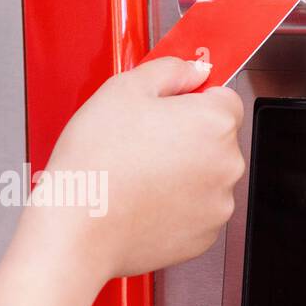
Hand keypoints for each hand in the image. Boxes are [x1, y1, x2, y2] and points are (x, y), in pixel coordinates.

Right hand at [17, 56, 245, 283]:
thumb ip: (170, 70)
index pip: (224, 97)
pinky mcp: (204, 236)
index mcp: (215, 122)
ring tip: (138, 174)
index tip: (168, 108)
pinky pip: (195, 210)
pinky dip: (175, 205)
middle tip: (141, 142)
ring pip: (206, 176)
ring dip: (182, 172)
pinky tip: (143, 200)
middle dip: (185, 136)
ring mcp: (218, 205)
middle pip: (216, 138)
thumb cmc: (96, 163)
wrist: (78, 229)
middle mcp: (227, 165)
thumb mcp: (124, 89)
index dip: (191, 99)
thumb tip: (192, 70)